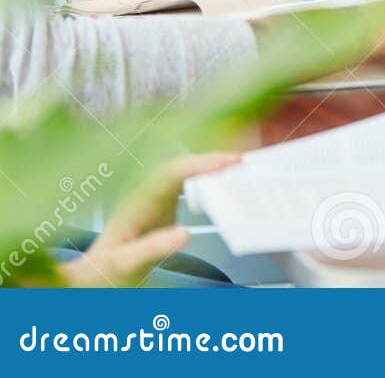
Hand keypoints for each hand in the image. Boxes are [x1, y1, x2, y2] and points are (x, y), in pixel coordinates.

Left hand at [56, 152, 238, 286]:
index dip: (199, 164)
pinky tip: (219, 181)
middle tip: (240, 161)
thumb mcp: (124, 265)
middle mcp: (144, 198)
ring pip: (182, 172)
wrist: (88, 282)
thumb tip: (184, 233)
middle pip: (179, 166)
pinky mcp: (160, 209)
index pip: (170, 173)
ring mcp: (152, 202)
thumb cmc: (100, 275)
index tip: (225, 164)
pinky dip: (204, 178)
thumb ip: (152, 249)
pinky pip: (184, 184)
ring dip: (207, 165)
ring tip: (235, 166)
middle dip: (209, 159)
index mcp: (135, 206)